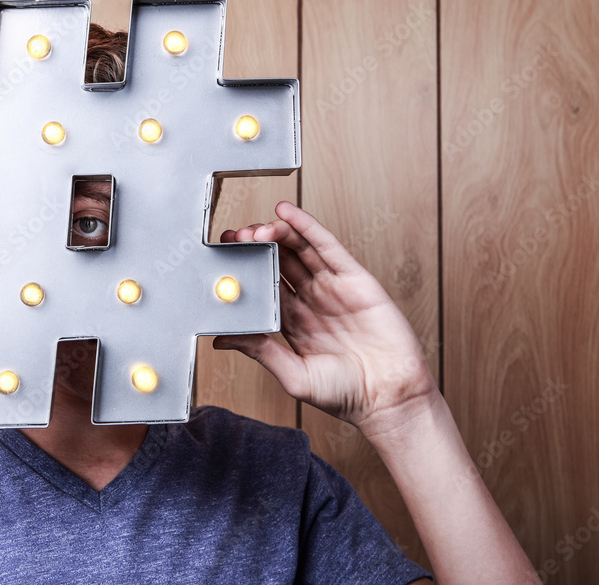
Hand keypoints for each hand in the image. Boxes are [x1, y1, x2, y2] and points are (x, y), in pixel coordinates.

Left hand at [214, 202, 435, 437]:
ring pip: (301, 250)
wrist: (388, 399)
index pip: (263, 284)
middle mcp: (311, 300)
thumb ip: (260, 351)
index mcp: (293, 321)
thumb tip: (221, 339)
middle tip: (236, 237)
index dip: (244, 268)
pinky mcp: (355, 280)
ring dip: (278, 233)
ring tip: (257, 227)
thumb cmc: (344, 394)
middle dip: (256, 246)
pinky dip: (308, 227)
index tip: (223, 256)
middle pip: (279, 261)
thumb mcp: (293, 375)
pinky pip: (328, 247)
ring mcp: (332, 287)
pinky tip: (288, 212)